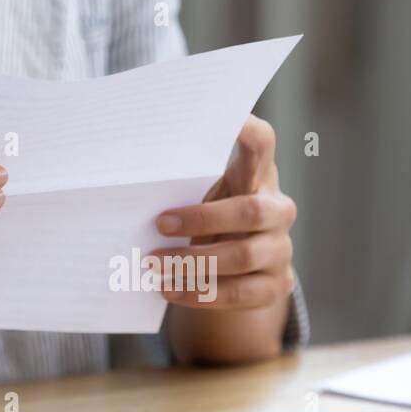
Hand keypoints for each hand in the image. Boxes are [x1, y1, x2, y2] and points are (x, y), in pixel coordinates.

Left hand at [154, 115, 296, 362]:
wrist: (243, 274)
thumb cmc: (214, 222)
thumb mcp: (206, 198)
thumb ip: (188, 187)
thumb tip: (129, 184)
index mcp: (260, 178)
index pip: (263, 145)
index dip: (249, 130)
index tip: (227, 117)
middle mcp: (279, 210)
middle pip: (252, 212)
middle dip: (202, 219)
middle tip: (160, 224)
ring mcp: (281, 249)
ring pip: (242, 257)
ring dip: (192, 261)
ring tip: (154, 265)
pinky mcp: (276, 285)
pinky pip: (239, 293)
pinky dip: (199, 294)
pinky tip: (169, 290)